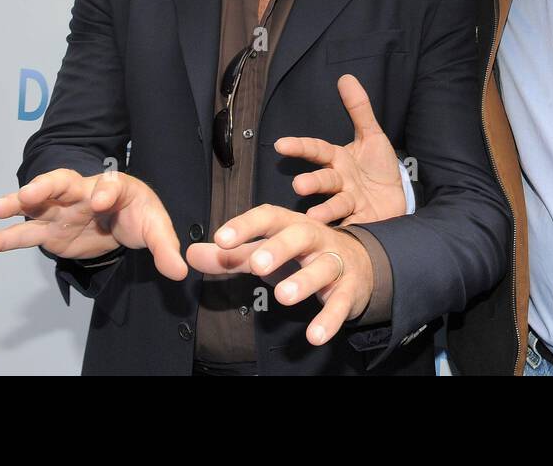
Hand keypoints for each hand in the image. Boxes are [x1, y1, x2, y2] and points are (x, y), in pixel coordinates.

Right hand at [0, 167, 188, 281]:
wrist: (122, 220)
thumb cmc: (137, 214)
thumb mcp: (155, 228)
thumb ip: (165, 247)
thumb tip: (179, 270)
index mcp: (114, 187)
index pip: (110, 185)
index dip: (106, 192)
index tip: (101, 200)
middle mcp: (82, 193)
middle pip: (63, 182)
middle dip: (48, 186)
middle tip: (32, 192)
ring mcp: (61, 210)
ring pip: (36, 205)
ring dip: (16, 205)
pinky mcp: (48, 231)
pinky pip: (21, 236)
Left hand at [185, 204, 373, 344]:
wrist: (360, 264)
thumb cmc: (303, 255)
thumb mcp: (267, 252)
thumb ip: (232, 255)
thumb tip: (191, 254)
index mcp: (291, 225)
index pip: (268, 218)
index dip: (245, 226)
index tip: (221, 238)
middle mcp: (316, 238)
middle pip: (299, 235)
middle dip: (279, 248)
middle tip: (256, 264)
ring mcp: (335, 263)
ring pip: (323, 267)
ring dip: (304, 281)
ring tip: (284, 296)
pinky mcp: (349, 289)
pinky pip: (340, 303)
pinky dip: (329, 319)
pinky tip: (315, 335)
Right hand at [275, 73, 405, 225]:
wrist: (396, 200)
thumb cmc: (378, 168)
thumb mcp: (373, 136)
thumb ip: (359, 109)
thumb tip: (346, 78)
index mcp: (339, 160)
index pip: (317, 150)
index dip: (300, 147)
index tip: (281, 144)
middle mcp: (340, 182)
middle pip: (324, 180)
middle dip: (312, 182)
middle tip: (299, 185)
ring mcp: (349, 203)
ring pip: (335, 205)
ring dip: (324, 211)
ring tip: (313, 217)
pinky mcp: (360, 222)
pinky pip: (351, 226)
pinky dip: (343, 231)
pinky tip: (335, 236)